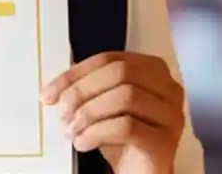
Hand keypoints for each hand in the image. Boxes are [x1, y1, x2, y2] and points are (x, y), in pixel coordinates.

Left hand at [41, 52, 184, 173]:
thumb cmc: (123, 140)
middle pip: (121, 72)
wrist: (140, 173)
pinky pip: (128, 127)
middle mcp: (168, 89)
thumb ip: (88, 87)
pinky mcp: (165, 142)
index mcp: (153, 71)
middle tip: (62, 111)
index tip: (51, 93)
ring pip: (126, 96)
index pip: (110, 59)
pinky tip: (84, 143)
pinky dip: (97, 133)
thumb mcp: (103, 106)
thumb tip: (57, 86)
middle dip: (83, 90)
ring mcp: (170, 115)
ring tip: (72, 130)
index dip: (76, 74)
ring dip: (89, 113)